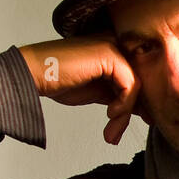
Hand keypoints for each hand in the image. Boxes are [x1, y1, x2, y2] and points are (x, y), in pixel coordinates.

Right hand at [18, 35, 149, 144]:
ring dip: (124, 115)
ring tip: (111, 131)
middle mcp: (116, 44)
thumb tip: (145, 110)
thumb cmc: (60, 82)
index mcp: (115, 51)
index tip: (134, 125)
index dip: (139, 105)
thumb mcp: (99, 92)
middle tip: (118, 134)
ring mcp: (113, 46)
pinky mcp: (109, 54)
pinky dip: (123, 105)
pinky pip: (129, 85)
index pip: (138, 79)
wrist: (34, 75)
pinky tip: (109, 113)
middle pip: (140, 83)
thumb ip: (120, 96)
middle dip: (132, 113)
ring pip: (136, 87)